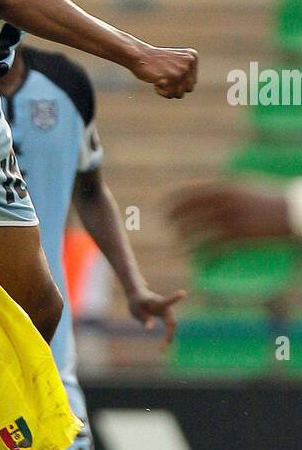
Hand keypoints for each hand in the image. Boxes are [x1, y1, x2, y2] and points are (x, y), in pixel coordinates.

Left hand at [126, 285, 184, 343]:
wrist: (137, 294)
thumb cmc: (136, 302)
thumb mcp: (136, 310)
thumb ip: (144, 318)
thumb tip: (150, 328)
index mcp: (156, 302)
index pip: (166, 301)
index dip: (174, 298)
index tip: (183, 293)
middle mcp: (164, 306)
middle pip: (171, 320)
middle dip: (169, 334)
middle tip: (162, 348)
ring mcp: (166, 310)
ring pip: (172, 324)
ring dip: (169, 336)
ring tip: (162, 349)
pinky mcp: (166, 314)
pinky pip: (169, 326)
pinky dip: (168, 334)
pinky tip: (164, 345)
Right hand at [129, 46, 197, 98]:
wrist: (140, 55)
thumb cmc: (155, 61)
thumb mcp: (176, 63)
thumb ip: (186, 73)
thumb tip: (190, 88)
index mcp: (192, 57)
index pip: (192, 82)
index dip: (179, 83)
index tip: (169, 72)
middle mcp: (189, 63)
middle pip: (188, 89)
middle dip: (175, 88)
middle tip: (164, 78)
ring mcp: (180, 70)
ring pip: (179, 94)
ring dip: (167, 90)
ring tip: (160, 79)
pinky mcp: (171, 78)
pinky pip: (169, 95)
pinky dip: (161, 91)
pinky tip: (156, 81)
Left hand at [167, 183, 291, 244]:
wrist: (293, 212)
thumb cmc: (269, 199)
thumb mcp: (245, 187)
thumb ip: (224, 191)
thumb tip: (206, 192)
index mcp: (226, 188)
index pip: (190, 193)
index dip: (172, 201)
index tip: (161, 207)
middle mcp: (226, 202)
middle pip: (190, 213)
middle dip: (175, 221)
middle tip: (167, 227)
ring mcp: (233, 220)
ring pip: (199, 233)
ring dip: (185, 241)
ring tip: (178, 247)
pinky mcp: (241, 237)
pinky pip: (214, 248)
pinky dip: (202, 255)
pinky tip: (197, 261)